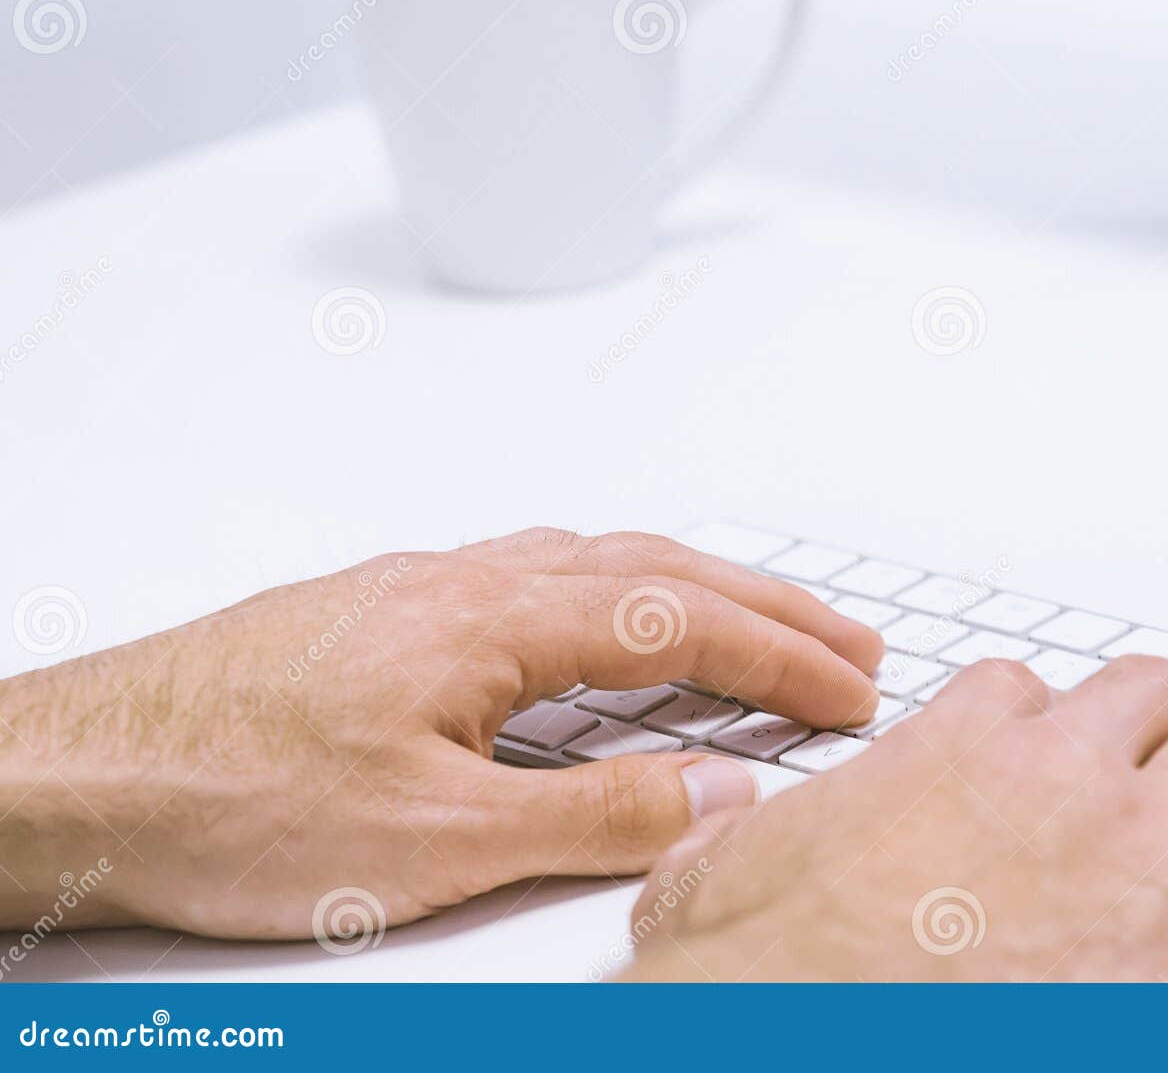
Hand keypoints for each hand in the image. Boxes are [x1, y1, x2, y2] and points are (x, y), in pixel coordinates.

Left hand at [0, 529, 880, 938]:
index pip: (681, 624)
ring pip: (595, 563)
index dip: (782, 656)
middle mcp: (464, 582)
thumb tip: (716, 792)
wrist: (78, 771)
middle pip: (654, 569)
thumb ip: (593, 813)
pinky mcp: (382, 617)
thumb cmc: (229, 798)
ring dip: (692, 589)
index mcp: (494, 620)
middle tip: (847, 638)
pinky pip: (535, 576)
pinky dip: (613, 591)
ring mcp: (420, 592)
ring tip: (754, 620)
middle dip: (765, 605)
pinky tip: (604, 621)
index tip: (853, 686)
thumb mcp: (436, 840)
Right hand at [624, 656, 1167, 980]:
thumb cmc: (766, 986)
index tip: (1053, 739)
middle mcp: (1057, 777)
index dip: (1043, 718)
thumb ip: (730, 842)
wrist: (805, 1040)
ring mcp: (1146, 847)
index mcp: (945, 754)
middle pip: (1155, 696)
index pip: (1018, 696)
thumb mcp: (711, 890)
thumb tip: (710, 830)